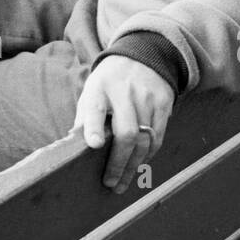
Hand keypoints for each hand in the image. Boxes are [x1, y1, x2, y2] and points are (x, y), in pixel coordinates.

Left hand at [74, 56, 174, 192]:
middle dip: (119, 163)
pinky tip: (138, 165)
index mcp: (100, 88)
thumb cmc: (109, 83)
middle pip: (127, 133)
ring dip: (134, 166)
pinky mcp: (164, 103)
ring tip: (123, 182)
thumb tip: (74, 151)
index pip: (96, 108)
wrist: (142, 55)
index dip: (94, 127)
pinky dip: (148, 155)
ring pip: (145, 140)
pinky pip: (158, 137)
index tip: (94, 145)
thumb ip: (85, 118)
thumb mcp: (92, 91)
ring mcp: (147, 97)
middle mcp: (125, 92)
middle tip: (110, 184)